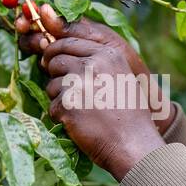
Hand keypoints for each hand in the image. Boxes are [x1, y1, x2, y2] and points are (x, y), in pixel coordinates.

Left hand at [17, 4, 167, 179]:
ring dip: (59, 97)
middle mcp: (93, 64)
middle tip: (62, 86)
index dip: (57, 50)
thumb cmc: (130, 115)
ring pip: (52, 83)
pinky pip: (53, 106)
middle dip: (53, 70)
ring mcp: (79, 83)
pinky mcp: (68, 104)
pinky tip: (80, 124)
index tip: (54, 60)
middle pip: (56, 57)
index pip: (70, 41)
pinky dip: (62, 117)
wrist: (134, 144)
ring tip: (81, 111)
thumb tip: (64, 52)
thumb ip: (99, 62)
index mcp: (109, 54)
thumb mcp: (122, 78)